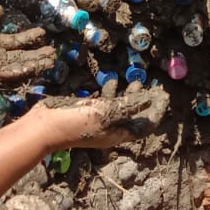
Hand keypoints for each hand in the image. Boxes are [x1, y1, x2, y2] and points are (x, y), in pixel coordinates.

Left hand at [0, 9, 56, 81]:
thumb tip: (0, 10)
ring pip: (20, 64)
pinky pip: (11, 71)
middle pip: (21, 54)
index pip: (15, 40)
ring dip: (35, 62)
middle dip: (37, 53)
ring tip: (51, 60)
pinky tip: (37, 67)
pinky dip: (25, 69)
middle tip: (53, 51)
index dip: (29, 38)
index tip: (42, 33)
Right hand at [28, 82, 168, 150]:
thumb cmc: (78, 121)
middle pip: (134, 114)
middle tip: (151, 81)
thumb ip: (130, 105)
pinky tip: (111, 78)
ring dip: (128, 92)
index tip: (164, 94)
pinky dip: (110, 89)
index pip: (145, 124)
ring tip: (133, 77)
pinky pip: (104, 99)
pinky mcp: (87, 110)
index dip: (156, 111)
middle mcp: (111, 127)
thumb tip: (152, 98)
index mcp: (119, 132)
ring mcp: (99, 119)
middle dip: (144, 98)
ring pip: (119, 105)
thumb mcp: (107, 112)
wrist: (45, 126)